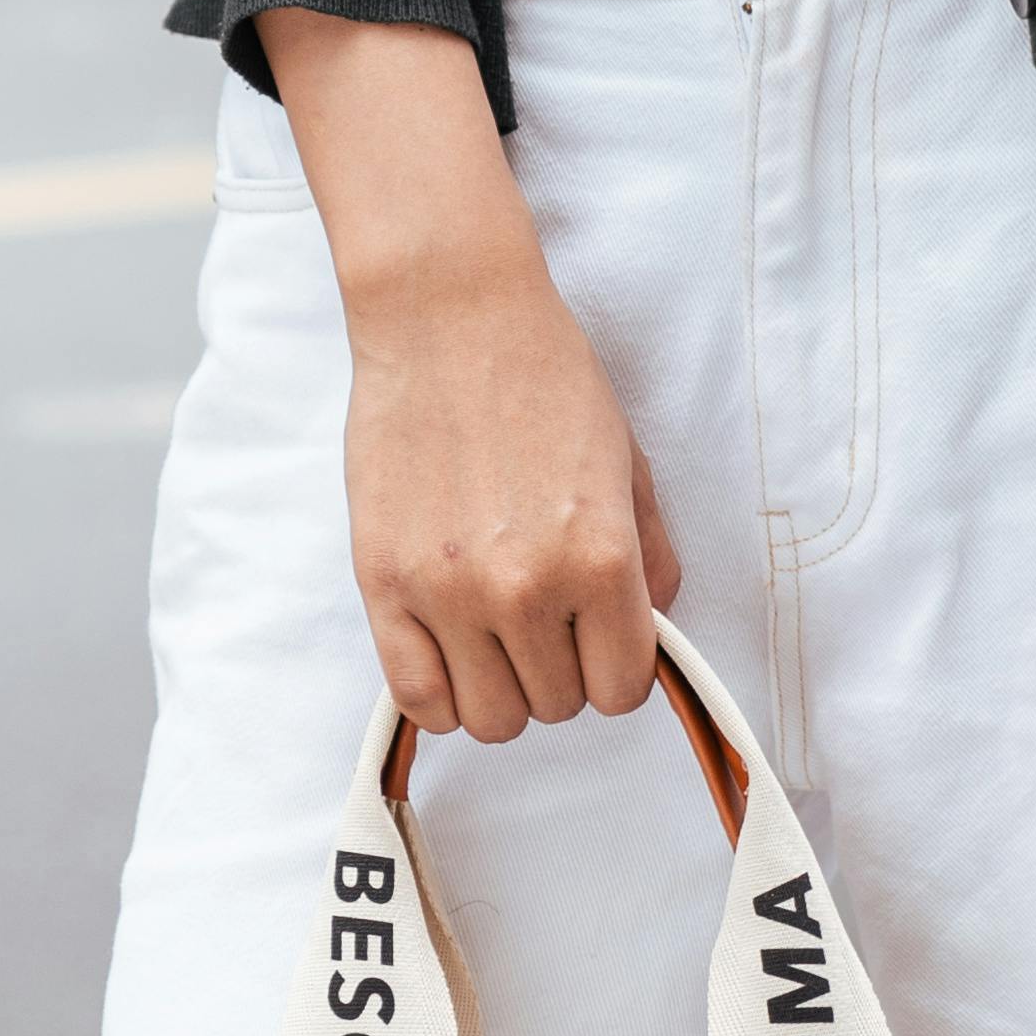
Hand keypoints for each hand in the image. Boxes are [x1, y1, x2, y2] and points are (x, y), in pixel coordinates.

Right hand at [339, 250, 681, 744]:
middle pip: (556, 707)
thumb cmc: (546, 378)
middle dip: (560, 672)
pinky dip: (440, 696)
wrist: (451, 318)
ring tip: (496, 634)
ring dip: (501, 687)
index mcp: (602, 558)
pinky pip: (417, 697)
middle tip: (546, 618)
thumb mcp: (631, 465)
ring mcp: (449, 592)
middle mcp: (526, 588)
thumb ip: (651, 559)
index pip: (622, 690)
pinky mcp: (383, 583)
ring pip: (489, 718)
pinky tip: (451, 653)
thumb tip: (652, 632)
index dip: (615, 671)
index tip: (600, 641)